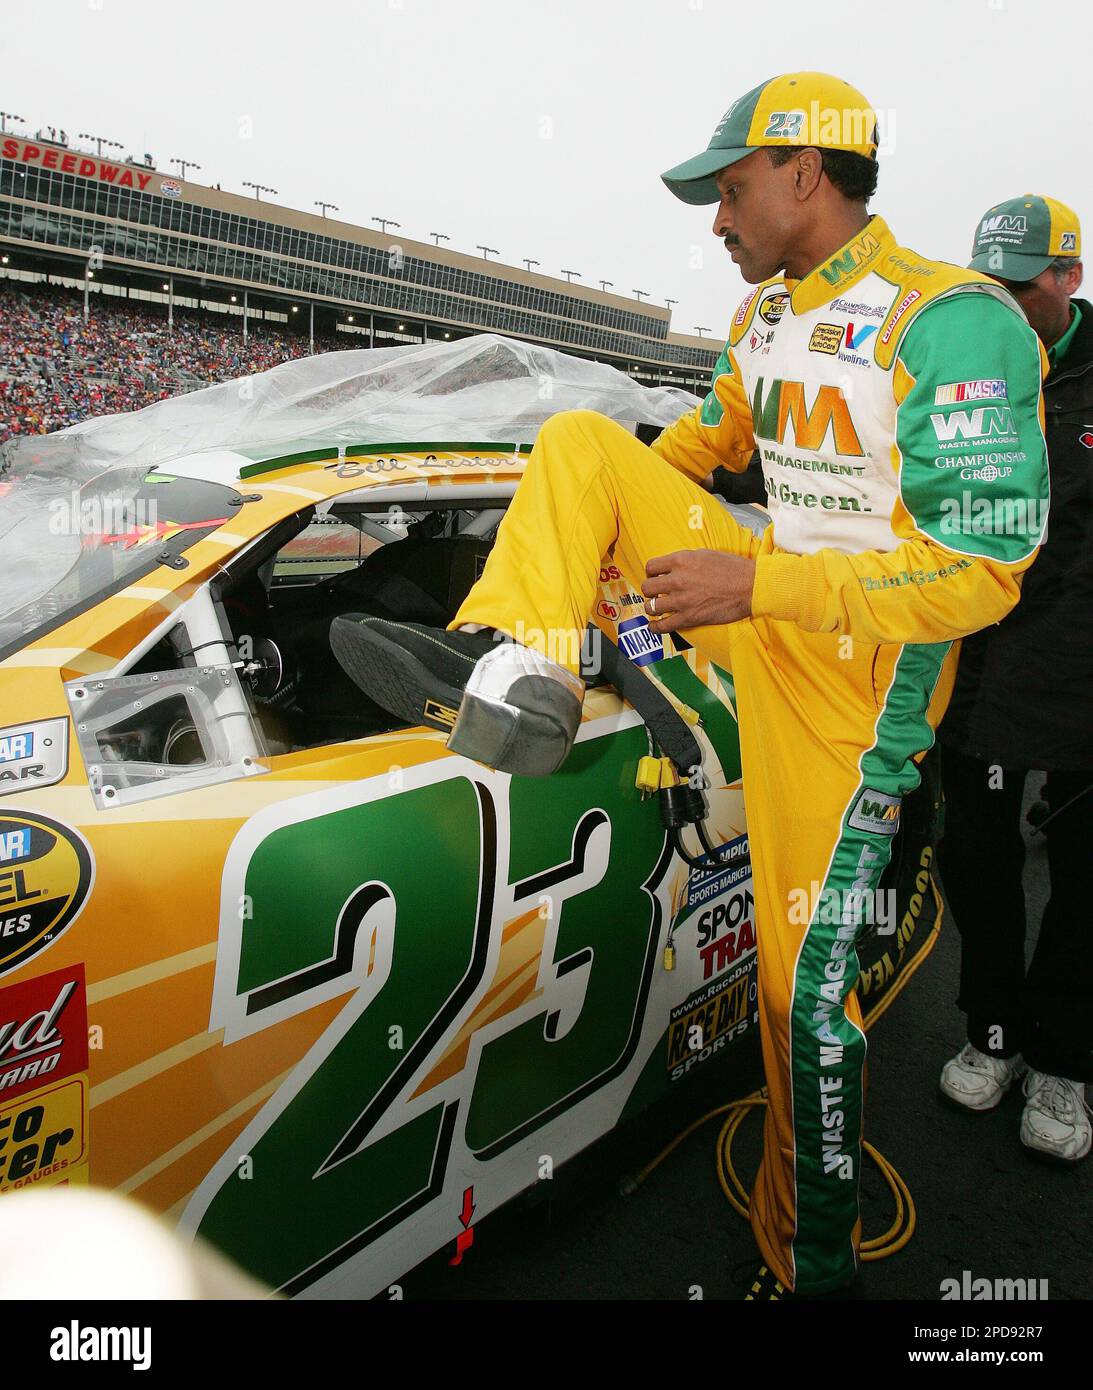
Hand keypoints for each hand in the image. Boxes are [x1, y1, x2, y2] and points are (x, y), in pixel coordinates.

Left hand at [641, 549, 755, 632]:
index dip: (651, 573)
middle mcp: (678, 579)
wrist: (751, 586)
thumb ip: (685, 561)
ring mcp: (682, 600)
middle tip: (657, 593)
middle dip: (650, 591)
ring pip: (651, 606)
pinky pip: (662, 626)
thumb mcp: (705, 554)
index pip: (651, 567)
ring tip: (658, 608)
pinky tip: (655, 626)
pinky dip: (655, 627)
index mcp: (681, 560)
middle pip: (647, 587)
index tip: (655, 577)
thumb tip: (673, 567)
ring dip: (653, 608)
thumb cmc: (733, 569)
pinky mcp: (689, 617)